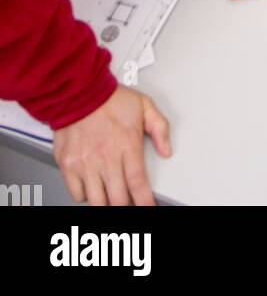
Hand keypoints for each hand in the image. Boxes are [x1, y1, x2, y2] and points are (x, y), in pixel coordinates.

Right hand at [53, 85, 169, 206]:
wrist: (78, 90)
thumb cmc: (109, 98)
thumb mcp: (144, 105)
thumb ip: (160, 127)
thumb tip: (167, 149)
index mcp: (127, 145)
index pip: (138, 184)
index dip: (145, 202)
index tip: (148, 207)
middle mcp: (106, 158)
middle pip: (118, 199)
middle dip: (126, 206)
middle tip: (128, 202)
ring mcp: (86, 163)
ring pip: (97, 201)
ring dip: (106, 203)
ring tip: (111, 197)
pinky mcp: (68, 165)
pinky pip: (76, 194)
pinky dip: (84, 196)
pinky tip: (91, 187)